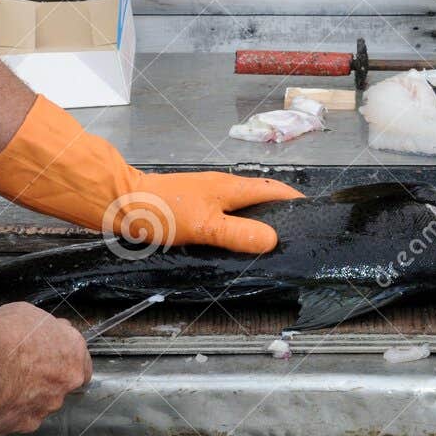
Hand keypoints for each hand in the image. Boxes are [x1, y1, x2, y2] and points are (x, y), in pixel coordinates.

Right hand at [0, 302, 91, 434]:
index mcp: (73, 353)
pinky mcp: (24, 424)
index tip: (51, 360)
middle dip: (44, 381)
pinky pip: (17, 419)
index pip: (81, 364)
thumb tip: (44, 331)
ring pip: (39, 404)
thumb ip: (46, 330)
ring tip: (3, 384)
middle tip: (21, 371)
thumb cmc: (3, 336)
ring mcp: (46, 407)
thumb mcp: (29, 314)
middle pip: (60, 386)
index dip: (64, 362)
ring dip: (25, 397)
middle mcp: (65, 383)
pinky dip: (7, 412)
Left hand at [111, 172, 303, 252]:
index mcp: (231, 187)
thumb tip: (274, 240)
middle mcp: (223, 188)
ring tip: (271, 247)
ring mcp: (208, 197)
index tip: (314, 217)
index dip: (296, 201)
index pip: (275, 190)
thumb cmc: (163, 211)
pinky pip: (226, 217)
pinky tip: (235, 246)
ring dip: (258, 223)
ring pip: (243, 209)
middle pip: (261, 199)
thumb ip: (240, 234)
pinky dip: (238, 229)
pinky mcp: (194, 208)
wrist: (121, 203)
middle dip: (281, 215)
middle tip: (296, 239)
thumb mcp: (206, 226)